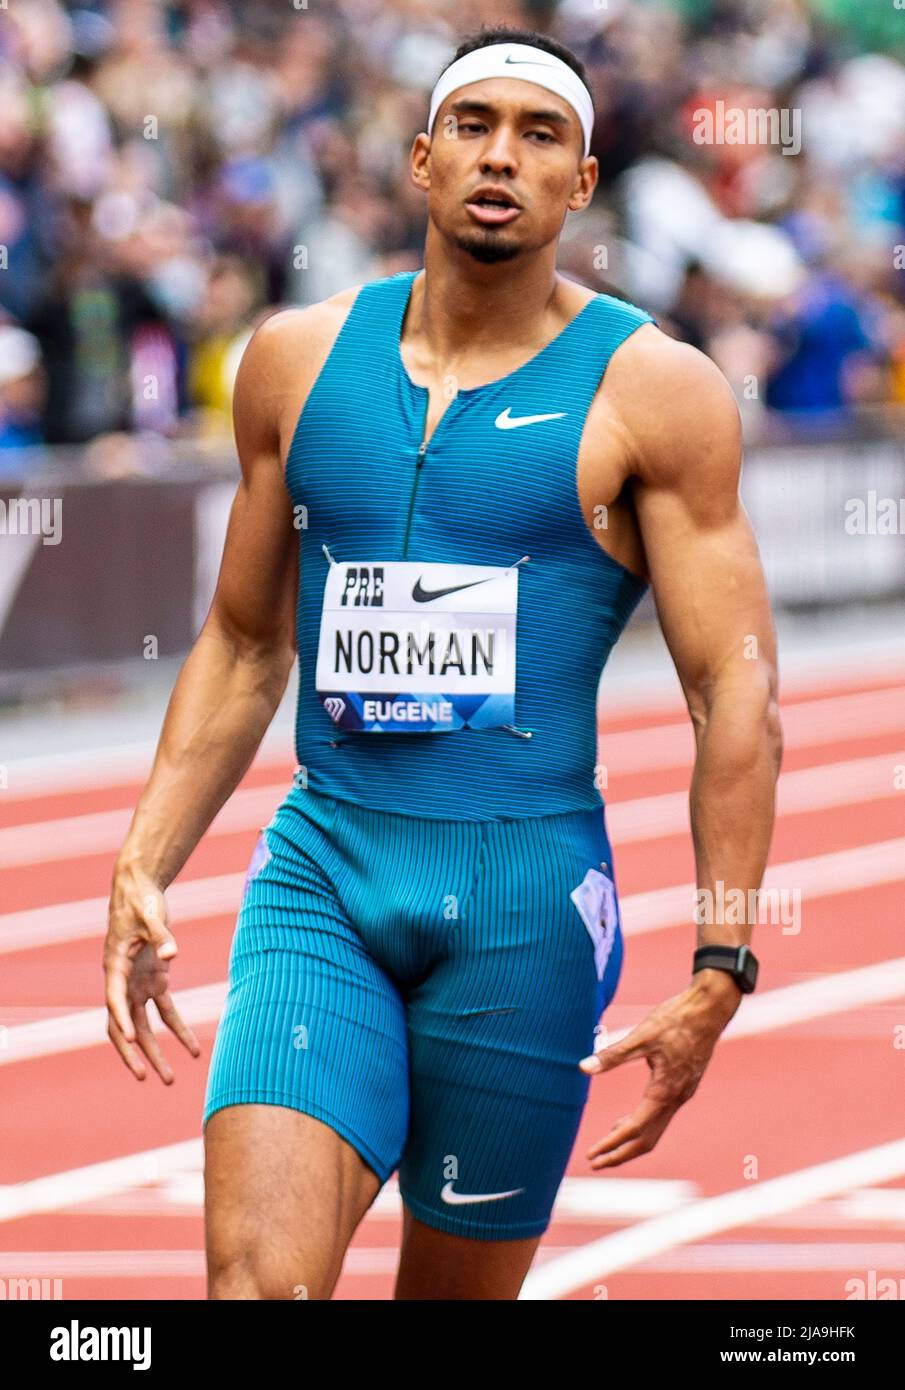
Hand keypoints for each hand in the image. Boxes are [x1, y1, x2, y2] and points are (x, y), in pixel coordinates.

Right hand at [104, 864, 200, 1081]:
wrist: (140, 889)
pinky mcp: (154, 980)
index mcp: (115, 966)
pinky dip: (178, 1030)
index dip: (123, 1021)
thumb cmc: (142, 900)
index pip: (115, 1000)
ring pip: (144, 1027)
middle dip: (135, 1052)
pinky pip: (165, 1012)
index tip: (131, 1039)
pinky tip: (194, 1050)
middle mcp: (123, 981)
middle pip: (125, 1025)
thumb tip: (171, 954)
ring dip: (156, 1052)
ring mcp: (137, 983)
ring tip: (171, 1079)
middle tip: (147, 1077)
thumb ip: (161, 935)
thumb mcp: (152, 914)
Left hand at [578, 974, 740, 1167]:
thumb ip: (612, 1055)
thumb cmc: (676, 1019)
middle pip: (647, 1140)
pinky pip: (661, 1117)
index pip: (634, 1128)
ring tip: (606, 1147)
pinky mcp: (683, 1086)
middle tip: (594, 1162)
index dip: (611, 1144)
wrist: (710, 1010)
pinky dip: (642, 1126)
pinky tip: (626, 1120)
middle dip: (620, 1154)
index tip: (592, 1155)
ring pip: (655, 1130)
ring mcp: (682, 1094)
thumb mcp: (641, 1035)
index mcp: (664, 1090)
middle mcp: (676, 1098)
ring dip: (631, 1143)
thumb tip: (583, 1067)